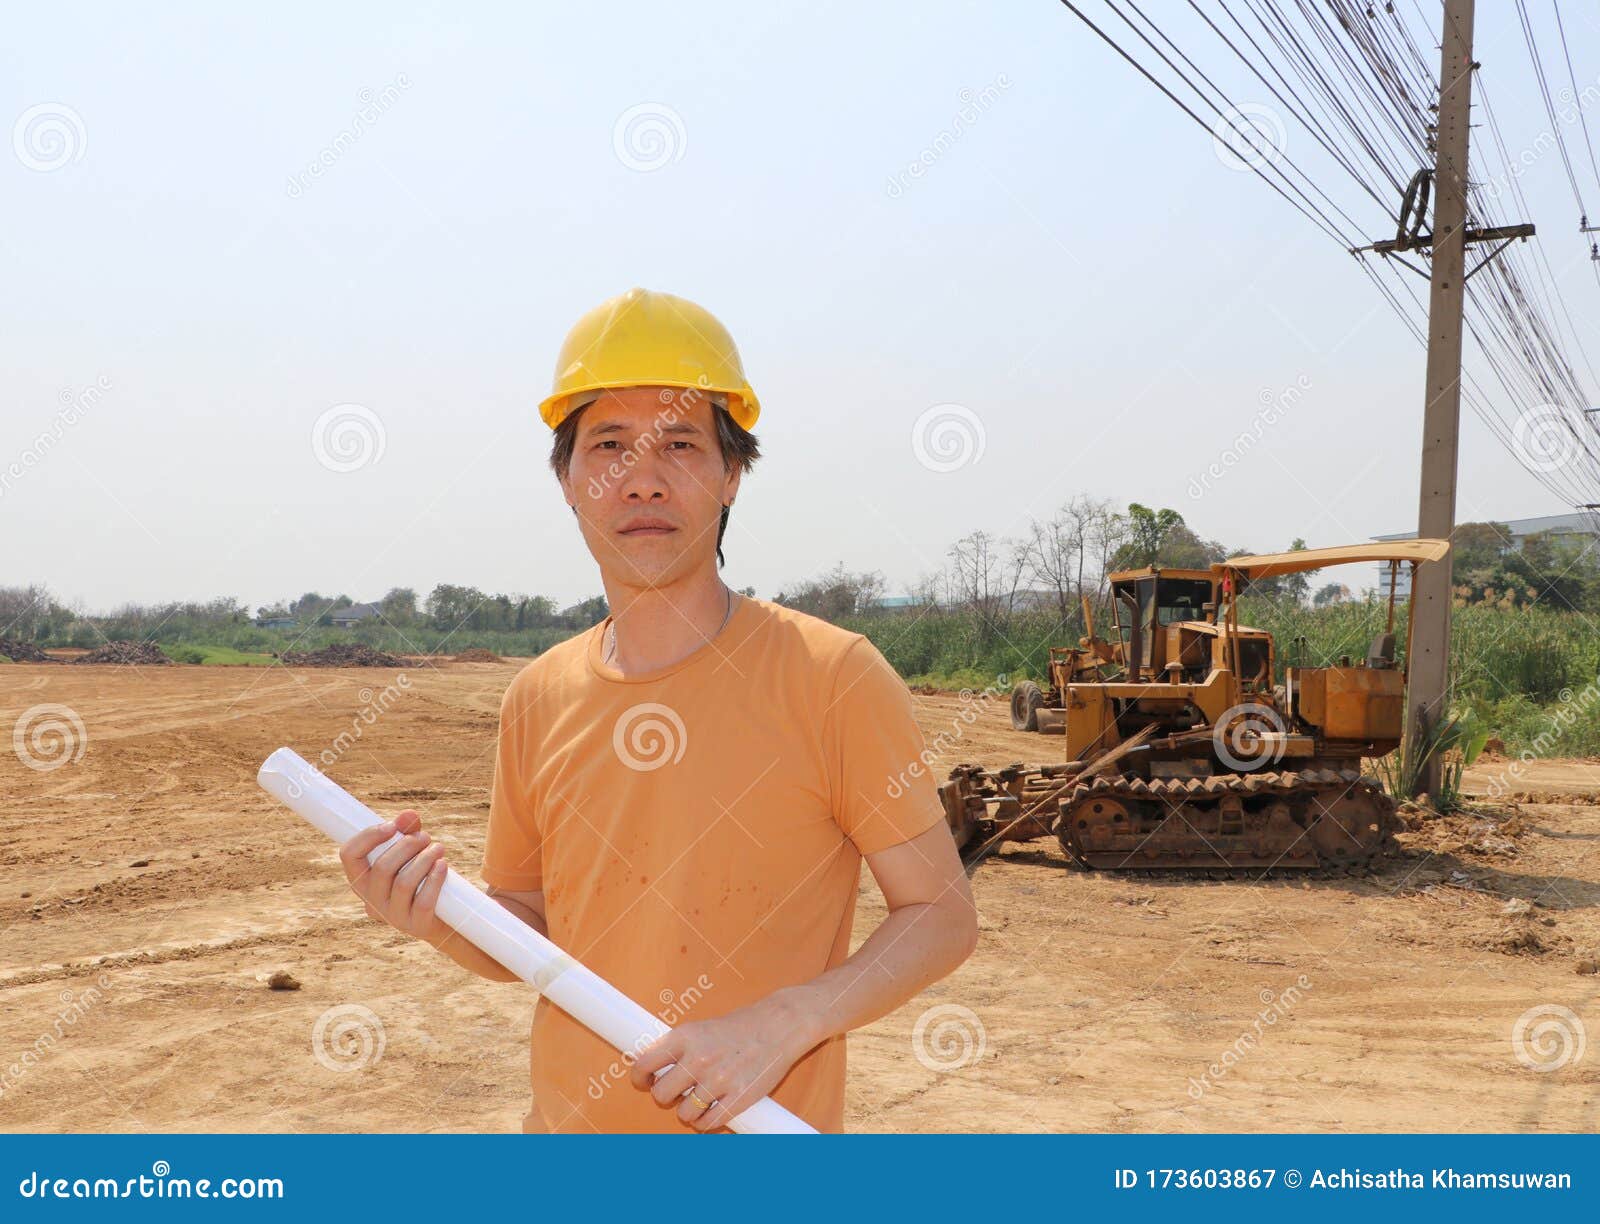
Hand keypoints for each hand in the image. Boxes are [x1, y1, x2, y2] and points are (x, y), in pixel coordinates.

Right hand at [338, 809, 449, 943]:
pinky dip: (435, 879)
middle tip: (425, 837)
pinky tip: (442, 865)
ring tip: (438, 848)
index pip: (350, 855)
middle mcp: (372, 901)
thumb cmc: (421, 878)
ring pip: (404, 882)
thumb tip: (409, 816)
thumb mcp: (411, 853)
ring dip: (424, 859)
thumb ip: (407, 832)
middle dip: (407, 845)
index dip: (368, 836)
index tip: (392, 825)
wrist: (443, 916)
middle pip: (383, 867)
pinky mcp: (416, 926)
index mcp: (362, 881)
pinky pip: (424, 901)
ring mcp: (393, 917)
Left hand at [628, 993, 817, 1131]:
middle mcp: (699, 1058)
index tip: (644, 1081)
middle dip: (667, 1096)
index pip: (644, 1064)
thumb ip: (678, 1048)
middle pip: (661, 1095)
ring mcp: (719, 1080)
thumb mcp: (701, 1028)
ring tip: (700, 1099)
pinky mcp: (738, 1098)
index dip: (639, 1078)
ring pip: (684, 1113)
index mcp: (685, 1037)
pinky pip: (708, 1124)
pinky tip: (713, 1110)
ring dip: (689, 1110)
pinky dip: (706, 1122)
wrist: (778, 1025)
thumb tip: (651, 1072)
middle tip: (680, 1090)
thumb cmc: (740, 1027)